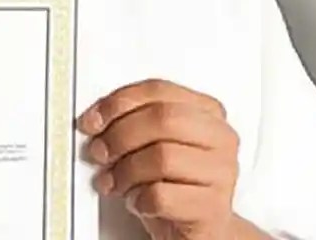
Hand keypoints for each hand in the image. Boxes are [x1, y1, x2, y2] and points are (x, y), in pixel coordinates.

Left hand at [78, 79, 242, 239]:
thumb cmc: (174, 182)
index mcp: (207, 112)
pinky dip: (139, 199)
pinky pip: (162, 196)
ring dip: (126, 172)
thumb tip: (96, 120)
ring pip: (162, 157)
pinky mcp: (212, 209)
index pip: (160, 91)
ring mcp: (222, 174)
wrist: (199, 228)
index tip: (93, 120)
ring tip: (117, 183)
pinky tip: (137, 201)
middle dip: (120, 135)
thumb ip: (134, 122)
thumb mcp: (155, 142)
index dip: (119, 102)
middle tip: (100, 152)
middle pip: (163, 120)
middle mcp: (221, 139)